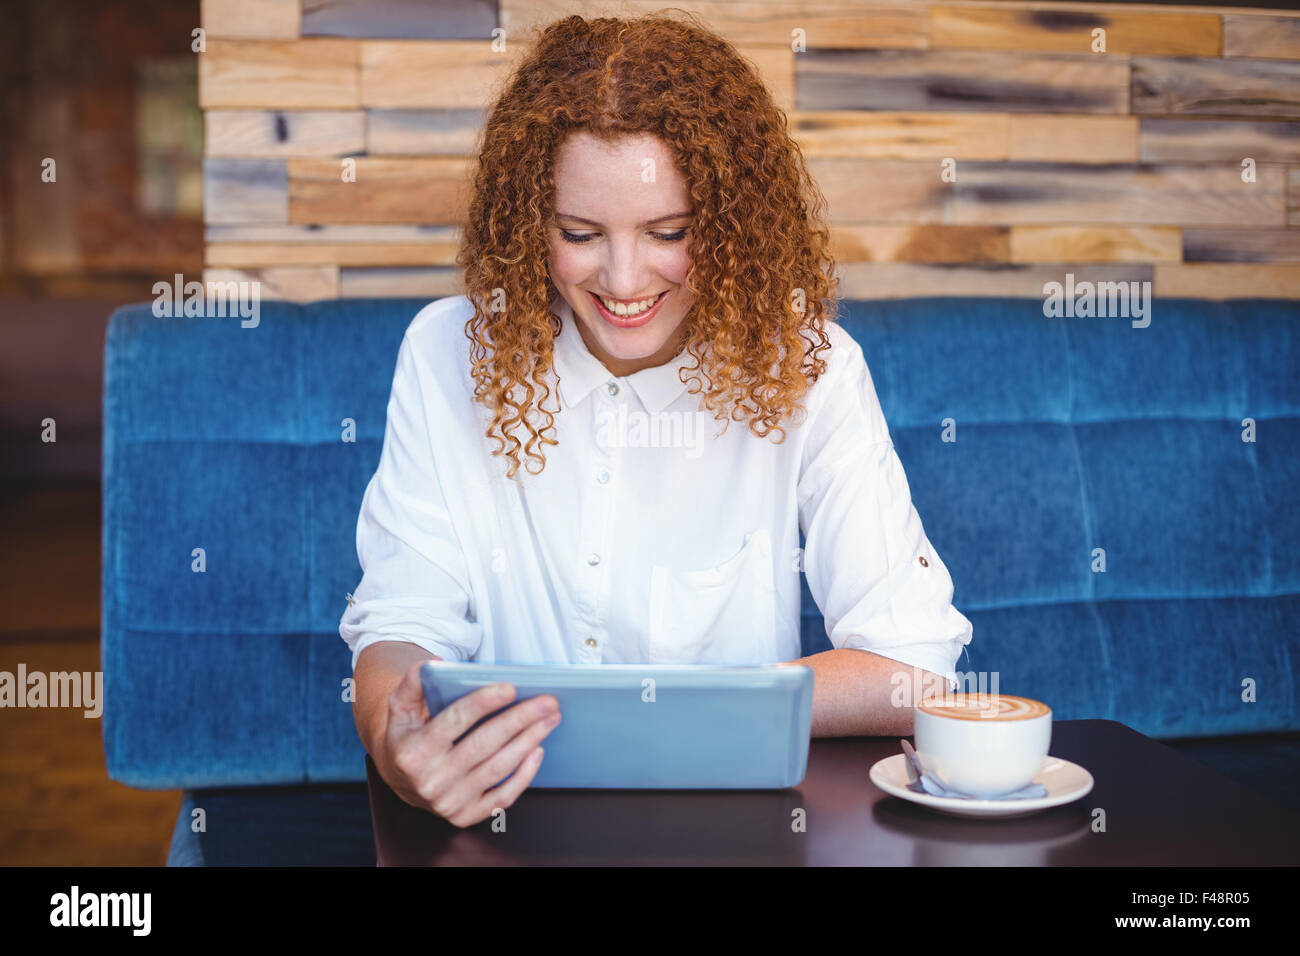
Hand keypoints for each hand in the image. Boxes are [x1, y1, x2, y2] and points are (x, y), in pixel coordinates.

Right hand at [379, 659, 560, 826]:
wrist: (401, 779)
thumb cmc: (408, 736)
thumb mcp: (400, 708)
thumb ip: (412, 683)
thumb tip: (435, 665)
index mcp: (413, 751)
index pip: (454, 721)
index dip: (483, 703)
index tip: (510, 688)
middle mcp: (430, 780)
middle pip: (484, 744)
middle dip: (520, 720)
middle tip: (548, 702)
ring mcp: (449, 802)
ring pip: (497, 769)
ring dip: (529, 741)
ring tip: (550, 719)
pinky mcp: (465, 816)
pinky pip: (502, 797)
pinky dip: (524, 775)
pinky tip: (537, 750)